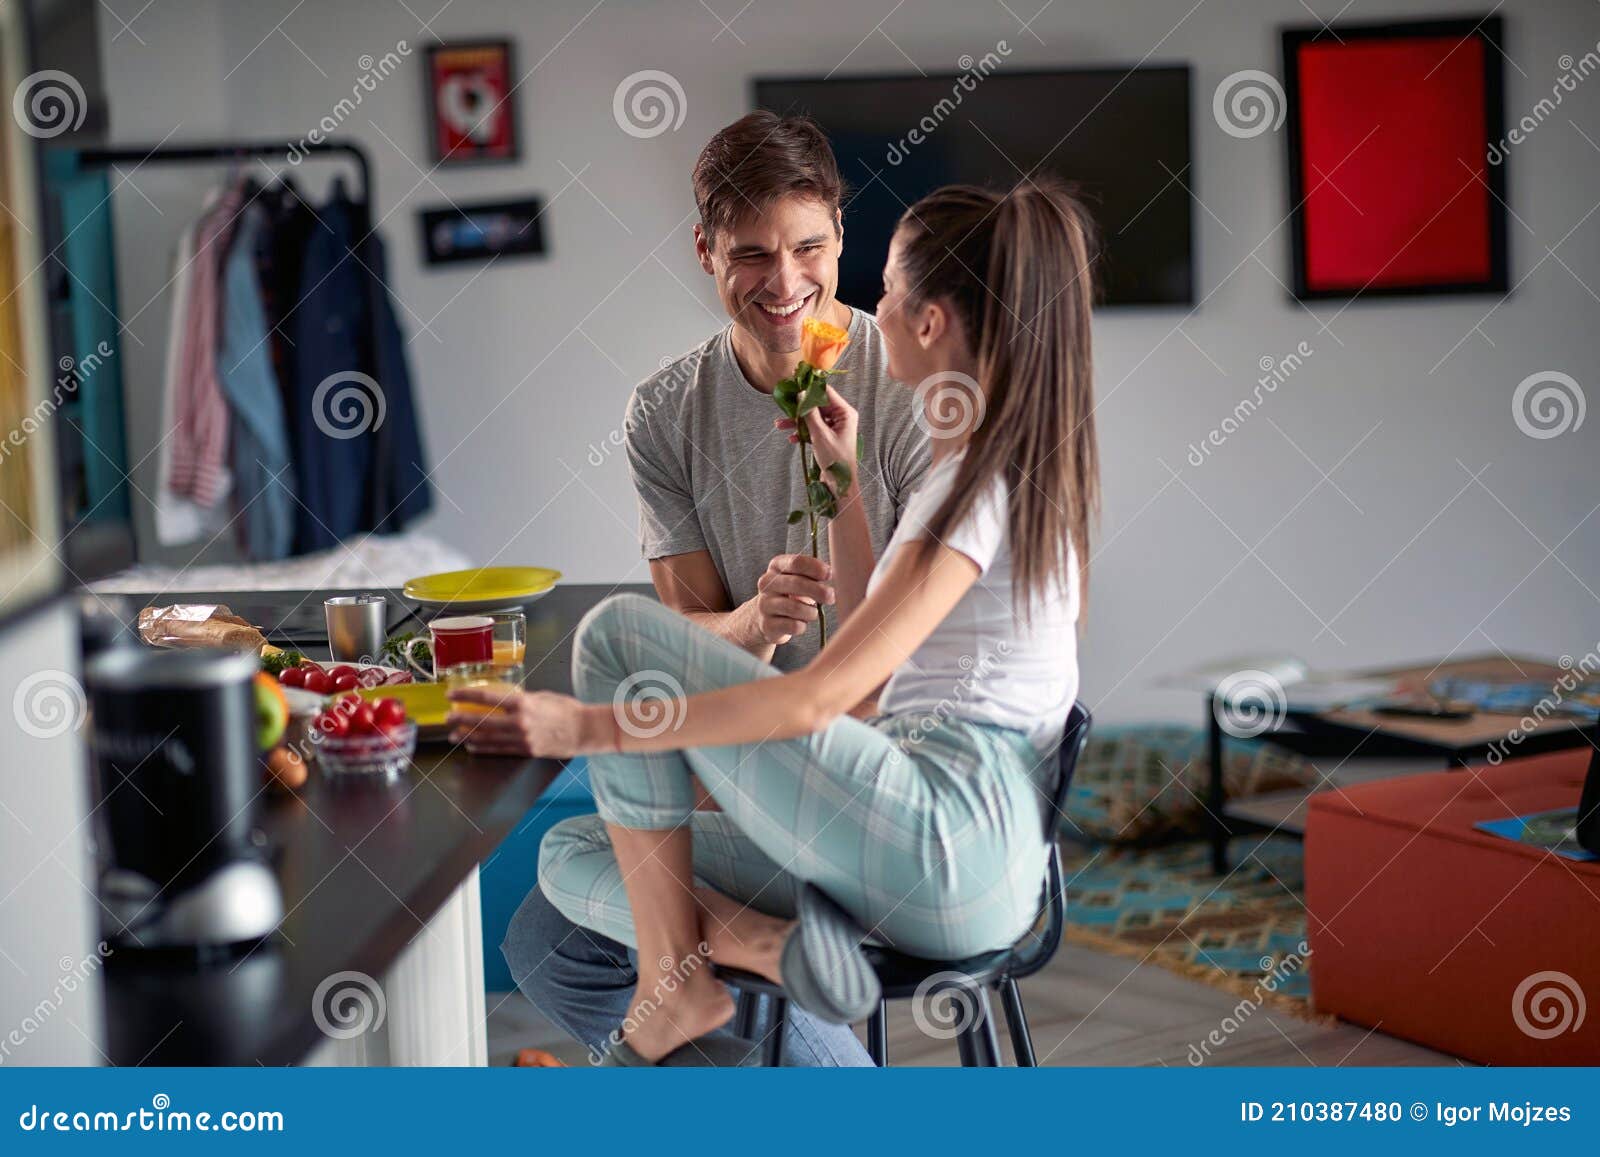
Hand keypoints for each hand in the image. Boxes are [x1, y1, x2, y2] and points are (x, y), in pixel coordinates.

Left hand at [447, 687, 598, 757]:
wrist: (585, 730)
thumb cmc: (567, 710)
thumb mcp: (542, 696)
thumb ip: (522, 699)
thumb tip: (505, 700)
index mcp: (523, 703)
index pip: (487, 698)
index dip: (466, 696)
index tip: (452, 694)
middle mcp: (519, 722)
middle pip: (482, 721)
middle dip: (461, 719)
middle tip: (448, 718)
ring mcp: (522, 739)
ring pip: (487, 738)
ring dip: (467, 736)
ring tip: (454, 735)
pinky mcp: (526, 751)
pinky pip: (499, 750)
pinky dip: (483, 748)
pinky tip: (472, 746)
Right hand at [742, 553, 833, 645]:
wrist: (765, 618)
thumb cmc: (790, 594)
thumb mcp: (799, 578)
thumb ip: (813, 574)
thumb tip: (831, 574)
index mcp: (776, 566)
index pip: (796, 562)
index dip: (815, 568)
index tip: (829, 574)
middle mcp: (766, 583)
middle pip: (797, 583)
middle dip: (819, 591)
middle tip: (831, 597)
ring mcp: (764, 604)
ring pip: (795, 607)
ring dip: (811, 612)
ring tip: (813, 612)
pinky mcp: (767, 624)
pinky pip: (793, 626)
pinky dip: (802, 626)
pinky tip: (801, 623)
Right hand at [776, 383, 857, 491]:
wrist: (840, 484)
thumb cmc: (835, 459)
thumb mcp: (820, 434)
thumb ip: (810, 413)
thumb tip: (801, 394)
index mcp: (845, 413)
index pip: (827, 393)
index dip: (810, 388)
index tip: (794, 385)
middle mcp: (841, 418)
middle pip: (818, 405)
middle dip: (800, 407)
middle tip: (784, 405)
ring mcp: (834, 428)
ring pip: (813, 418)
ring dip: (798, 421)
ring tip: (780, 424)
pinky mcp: (828, 437)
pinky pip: (813, 429)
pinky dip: (802, 432)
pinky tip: (792, 438)